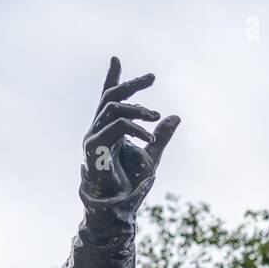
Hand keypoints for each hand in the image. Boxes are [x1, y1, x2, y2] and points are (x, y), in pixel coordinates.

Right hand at [81, 56, 179, 210]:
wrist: (118, 208)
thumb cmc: (131, 185)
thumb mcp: (152, 155)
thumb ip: (161, 136)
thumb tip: (175, 116)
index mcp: (109, 128)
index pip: (109, 98)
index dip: (112, 78)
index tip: (116, 59)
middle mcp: (98, 129)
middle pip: (111, 96)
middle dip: (131, 84)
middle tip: (152, 77)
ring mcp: (93, 138)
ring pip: (113, 108)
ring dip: (137, 108)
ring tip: (156, 116)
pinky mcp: (94, 148)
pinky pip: (115, 128)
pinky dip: (135, 129)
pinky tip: (150, 138)